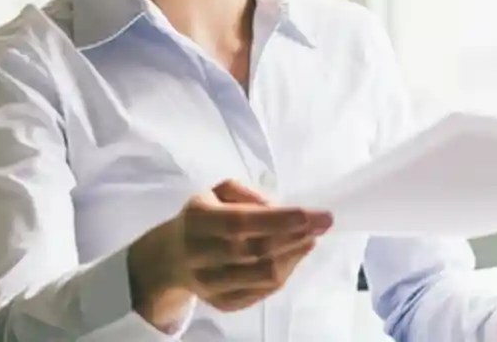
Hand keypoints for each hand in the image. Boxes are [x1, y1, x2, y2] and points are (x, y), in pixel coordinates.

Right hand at [128, 179, 332, 328]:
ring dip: (295, 255)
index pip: (241, 223)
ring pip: (264, 275)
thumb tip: (280, 209)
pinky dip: (285, 272)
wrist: (173, 257)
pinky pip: (263, 291)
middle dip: (296, 236)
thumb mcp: (219, 192)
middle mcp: (199, 255)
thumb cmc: (205, 216)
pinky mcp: (222, 304)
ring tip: (310, 237)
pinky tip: (293, 255)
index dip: (279, 220)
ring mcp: (209, 285)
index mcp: (197, 220)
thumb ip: (248, 194)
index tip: (313, 214)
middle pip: (257, 251)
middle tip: (323, 223)